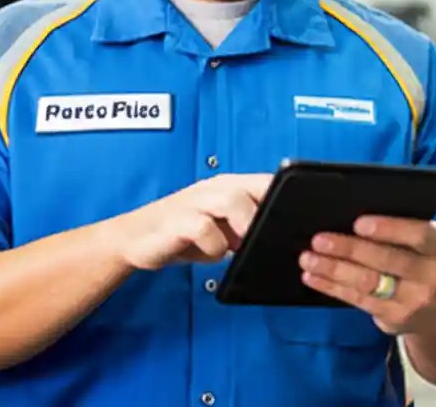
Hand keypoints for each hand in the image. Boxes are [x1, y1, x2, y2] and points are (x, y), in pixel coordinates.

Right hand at [112, 174, 272, 270]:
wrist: (134, 239)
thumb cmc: (181, 233)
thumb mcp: (222, 230)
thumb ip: (248, 229)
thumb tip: (281, 240)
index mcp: (230, 187)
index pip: (268, 182)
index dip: (288, 196)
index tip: (301, 219)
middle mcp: (214, 189)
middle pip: (256, 185)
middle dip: (271, 210)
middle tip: (276, 236)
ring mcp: (195, 202)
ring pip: (232, 200)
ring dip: (246, 224)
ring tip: (245, 245)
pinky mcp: (177, 221)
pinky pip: (203, 229)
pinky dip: (213, 246)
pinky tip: (211, 254)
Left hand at [299, 216, 435, 335]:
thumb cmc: (421, 262)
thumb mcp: (423, 245)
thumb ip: (398, 231)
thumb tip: (346, 215)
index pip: (421, 235)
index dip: (389, 229)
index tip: (359, 223)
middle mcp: (434, 276)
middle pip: (389, 260)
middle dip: (350, 249)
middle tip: (319, 239)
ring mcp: (414, 301)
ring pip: (368, 282)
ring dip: (333, 269)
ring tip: (308, 257)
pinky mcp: (394, 319)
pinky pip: (358, 300)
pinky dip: (331, 286)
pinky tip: (313, 276)